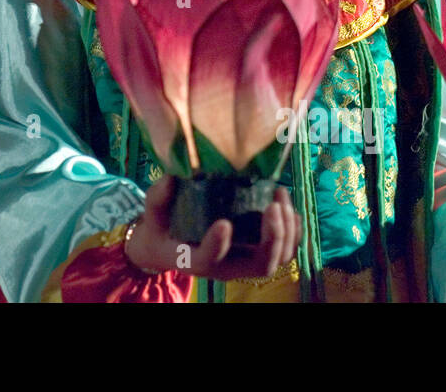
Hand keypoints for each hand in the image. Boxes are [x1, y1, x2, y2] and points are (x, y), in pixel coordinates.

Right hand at [123, 175, 301, 280]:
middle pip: (260, 264)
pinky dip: (293, 231)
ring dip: (287, 230)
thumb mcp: (153, 214)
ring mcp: (244, 263)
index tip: (223, 223)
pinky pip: (284, 250)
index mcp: (194, 260)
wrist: (171, 246)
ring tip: (280, 196)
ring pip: (278, 258)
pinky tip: (288, 205)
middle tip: (273, 205)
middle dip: (273, 237)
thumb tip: (171, 178)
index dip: (218, 245)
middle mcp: (225, 267)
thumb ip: (158, 198)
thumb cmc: (162, 228)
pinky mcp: (255, 253)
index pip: (209, 260)